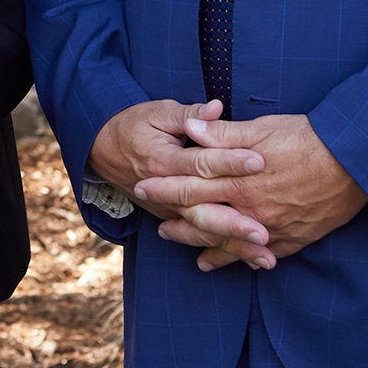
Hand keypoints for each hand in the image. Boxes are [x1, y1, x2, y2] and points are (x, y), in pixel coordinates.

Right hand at [90, 98, 274, 267]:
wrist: (102, 148)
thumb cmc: (134, 126)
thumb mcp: (158, 112)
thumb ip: (189, 114)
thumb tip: (216, 108)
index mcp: (163, 161)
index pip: (200, 163)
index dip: (229, 162)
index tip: (259, 162)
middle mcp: (164, 192)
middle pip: (203, 210)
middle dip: (234, 224)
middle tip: (263, 232)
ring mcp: (167, 209)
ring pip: (203, 231)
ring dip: (234, 247)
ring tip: (265, 258)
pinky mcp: (171, 217)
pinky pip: (199, 238)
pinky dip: (225, 252)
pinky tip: (251, 260)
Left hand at [132, 112, 366, 271]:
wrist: (358, 161)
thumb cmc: (309, 138)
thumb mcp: (263, 128)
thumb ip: (223, 133)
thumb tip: (191, 128)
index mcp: (238, 180)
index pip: (191, 186)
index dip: (165, 187)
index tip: (143, 187)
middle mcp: (250, 208)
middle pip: (204, 220)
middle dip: (179, 223)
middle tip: (158, 229)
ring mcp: (271, 227)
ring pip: (229, 243)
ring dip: (205, 247)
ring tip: (188, 253)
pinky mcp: (293, 237)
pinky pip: (261, 254)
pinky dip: (242, 260)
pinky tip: (230, 264)